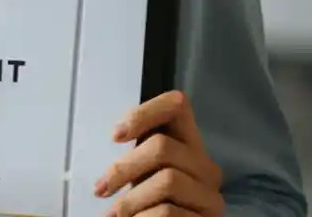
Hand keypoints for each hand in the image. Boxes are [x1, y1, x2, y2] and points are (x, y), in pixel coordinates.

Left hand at [95, 91, 223, 216]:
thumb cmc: (148, 203)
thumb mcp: (140, 173)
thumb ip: (136, 155)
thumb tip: (116, 136)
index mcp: (187, 145)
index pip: (176, 106)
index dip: (144, 113)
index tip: (115, 135)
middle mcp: (205, 166)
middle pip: (162, 146)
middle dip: (124, 168)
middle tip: (101, 189)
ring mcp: (210, 195)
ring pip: (168, 180)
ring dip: (132, 200)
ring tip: (117, 213)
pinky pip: (169, 212)